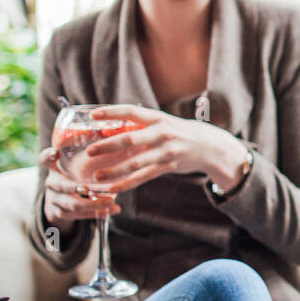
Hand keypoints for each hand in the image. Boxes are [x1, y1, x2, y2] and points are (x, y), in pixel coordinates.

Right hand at [40, 146, 118, 227]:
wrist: (62, 199)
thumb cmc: (76, 174)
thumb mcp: (78, 163)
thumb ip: (89, 154)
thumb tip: (110, 136)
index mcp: (54, 167)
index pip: (44, 159)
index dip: (47, 156)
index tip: (55, 153)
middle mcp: (52, 183)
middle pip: (61, 186)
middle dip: (76, 187)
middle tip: (88, 187)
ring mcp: (55, 200)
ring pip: (73, 204)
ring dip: (93, 204)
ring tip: (112, 201)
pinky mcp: (62, 213)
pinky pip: (79, 216)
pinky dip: (97, 213)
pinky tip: (112, 210)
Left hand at [78, 104, 248, 194]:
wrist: (209, 146)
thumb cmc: (179, 132)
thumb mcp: (163, 122)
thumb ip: (140, 126)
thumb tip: (108, 129)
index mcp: (158, 118)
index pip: (132, 112)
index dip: (112, 112)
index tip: (92, 115)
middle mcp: (162, 134)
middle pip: (131, 139)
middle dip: (108, 146)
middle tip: (90, 151)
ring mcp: (166, 152)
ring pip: (136, 163)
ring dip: (115, 170)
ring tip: (96, 176)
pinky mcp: (168, 167)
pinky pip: (144, 177)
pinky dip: (127, 184)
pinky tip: (113, 188)